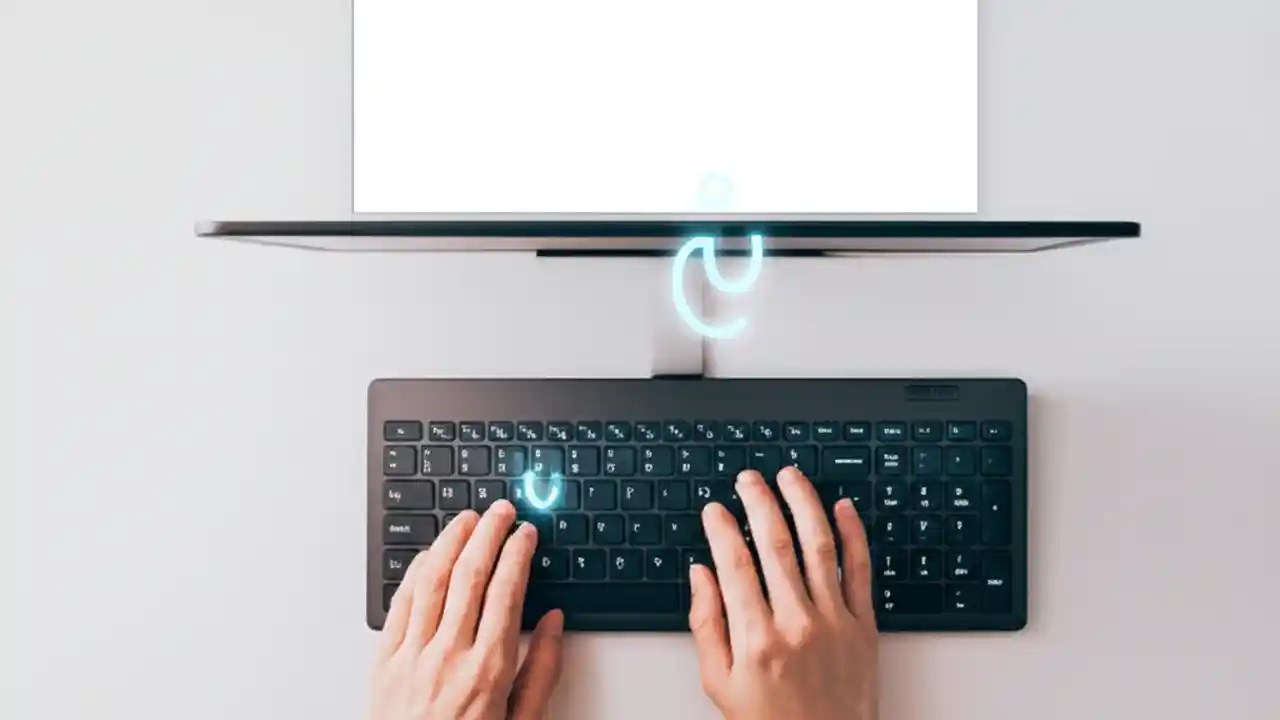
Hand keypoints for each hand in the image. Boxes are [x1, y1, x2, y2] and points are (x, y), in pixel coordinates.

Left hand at [371, 501, 564, 719]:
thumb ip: (542, 672)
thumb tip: (553, 623)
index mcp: (489, 671)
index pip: (506, 591)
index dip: (518, 554)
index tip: (526, 534)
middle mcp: (449, 656)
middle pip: (470, 575)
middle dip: (489, 534)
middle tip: (501, 510)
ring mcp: (412, 657)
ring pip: (432, 580)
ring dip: (451, 542)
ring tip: (467, 520)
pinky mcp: (383, 663)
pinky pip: (400, 604)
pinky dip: (416, 572)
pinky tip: (429, 556)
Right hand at [688, 467, 878, 719]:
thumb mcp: (719, 683)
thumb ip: (706, 625)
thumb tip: (701, 575)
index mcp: (757, 639)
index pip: (735, 564)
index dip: (722, 528)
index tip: (714, 509)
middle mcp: (798, 624)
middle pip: (776, 544)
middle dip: (758, 502)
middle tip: (747, 479)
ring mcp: (835, 622)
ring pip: (819, 545)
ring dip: (803, 503)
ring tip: (789, 477)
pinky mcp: (864, 626)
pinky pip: (861, 569)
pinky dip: (854, 534)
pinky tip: (842, 507)